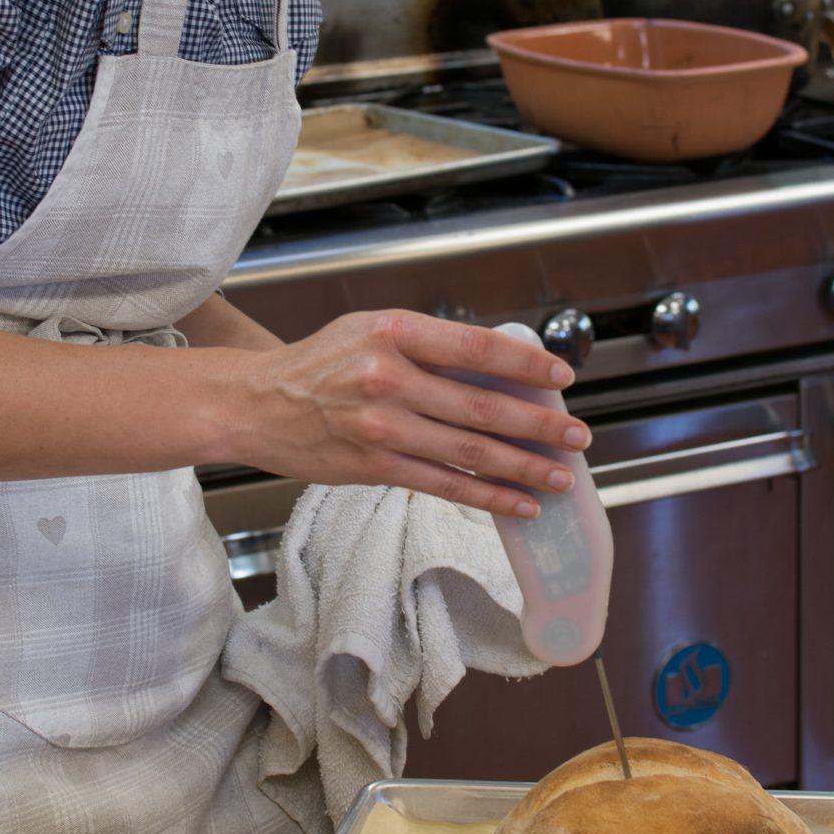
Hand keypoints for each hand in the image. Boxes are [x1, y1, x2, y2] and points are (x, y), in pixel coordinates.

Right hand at [227, 310, 590, 516]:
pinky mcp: (376, 466)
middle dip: (540, 425)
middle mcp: (390, 378)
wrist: (257, 404)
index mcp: (394, 333)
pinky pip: (445, 484)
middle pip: (483, 405)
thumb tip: (497, 366)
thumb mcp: (370, 329)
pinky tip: (519, 504)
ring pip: (471, 451)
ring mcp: (383, 427)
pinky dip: (488, 497)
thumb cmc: (318, 363)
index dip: (526, 364)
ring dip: (524, 467)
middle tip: (577, 435)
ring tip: (560, 475)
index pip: (477, 347)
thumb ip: (428, 344)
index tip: (560, 377)